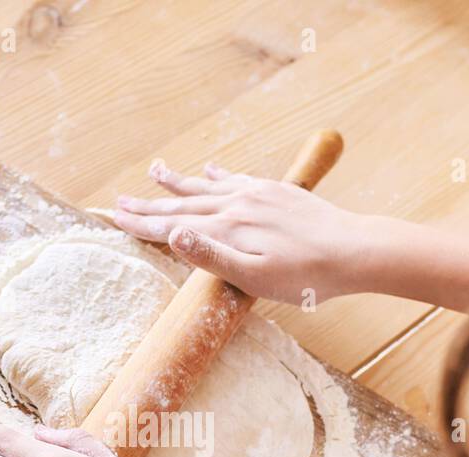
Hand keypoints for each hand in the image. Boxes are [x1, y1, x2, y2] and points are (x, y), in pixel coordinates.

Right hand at [114, 160, 367, 303]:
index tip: (115, 219)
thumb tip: (173, 233)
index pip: (173, 227)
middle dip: (149, 205)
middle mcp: (236, 206)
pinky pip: (237, 178)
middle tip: (120, 202)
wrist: (353, 251)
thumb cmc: (305, 276)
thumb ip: (211, 256)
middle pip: (183, 205)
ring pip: (207, 187)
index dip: (143, 224)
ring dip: (178, 183)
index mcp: (226, 229)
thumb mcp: (254, 277)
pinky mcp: (276, 192)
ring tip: (155, 172)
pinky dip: (217, 174)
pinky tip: (210, 168)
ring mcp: (256, 195)